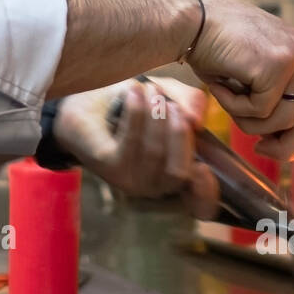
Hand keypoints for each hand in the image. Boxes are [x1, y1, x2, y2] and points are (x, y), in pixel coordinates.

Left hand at [51, 78, 219, 218]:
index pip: (201, 204)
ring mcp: (132, 181)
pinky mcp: (109, 168)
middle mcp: (156, 186)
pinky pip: (131, 142)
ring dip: (155, 116)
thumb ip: (191, 104)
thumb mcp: (170, 97)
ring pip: (155, 153)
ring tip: (148, 89)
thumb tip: (196, 122)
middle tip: (168, 102)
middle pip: (179, 170)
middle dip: (178, 132)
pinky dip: (136, 114)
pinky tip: (134, 93)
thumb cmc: (132, 104)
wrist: (85, 103)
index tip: (205, 170)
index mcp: (176, 176)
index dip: (207, 193)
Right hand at [185, 0, 293, 171]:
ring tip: (228, 99)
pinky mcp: (276, 65)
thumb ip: (273, 98)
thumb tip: (282, 135)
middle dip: (289, 146)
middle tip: (264, 152)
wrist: (188, 20)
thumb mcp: (251, 75)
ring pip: (284, 120)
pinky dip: (236, 106)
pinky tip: (223, 84)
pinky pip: (260, 110)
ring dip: (251, 122)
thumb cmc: (211, 49)